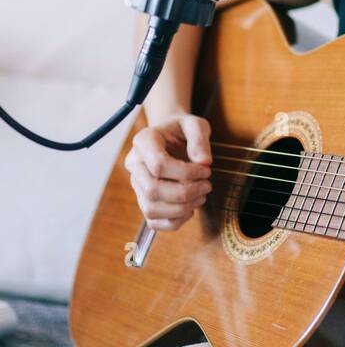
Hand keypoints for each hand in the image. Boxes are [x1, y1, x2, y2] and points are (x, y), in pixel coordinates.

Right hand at [123, 113, 212, 231]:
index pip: (158, 165)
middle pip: (153, 190)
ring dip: (181, 209)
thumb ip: (200, 139)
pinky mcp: (144, 200)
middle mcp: (134, 164)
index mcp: (143, 141)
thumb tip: (203, 161)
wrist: (173, 137)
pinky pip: (153, 222)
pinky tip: (190, 209)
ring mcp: (137, 184)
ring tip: (201, 196)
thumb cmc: (184, 131)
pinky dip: (175, 221)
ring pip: (151, 209)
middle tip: (207, 185)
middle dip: (186, 193)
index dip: (187, 172)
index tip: (207, 169)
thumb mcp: (196, 124)